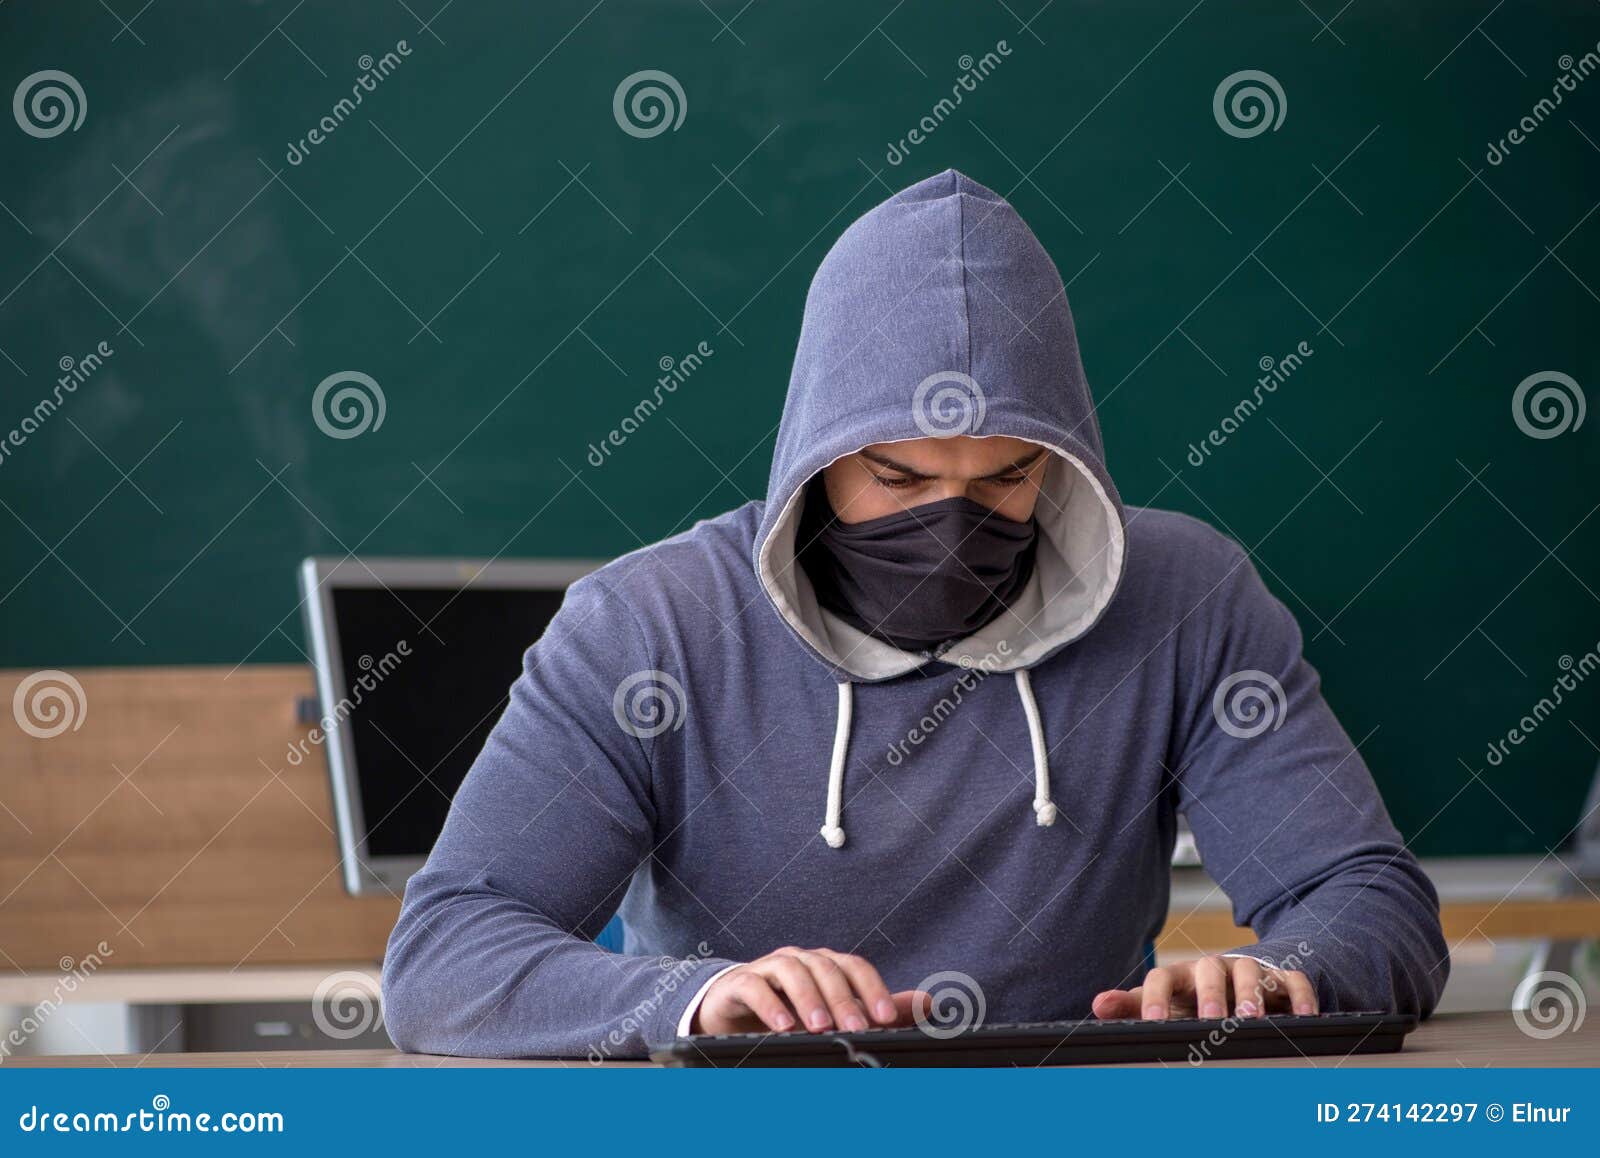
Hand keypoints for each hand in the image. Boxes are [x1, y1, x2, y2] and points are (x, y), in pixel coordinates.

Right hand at [691, 946, 926, 1034]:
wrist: (732, 1011)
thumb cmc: (789, 1009)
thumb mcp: (834, 1012)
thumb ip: (877, 1008)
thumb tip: (929, 1002)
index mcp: (825, 964)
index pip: (853, 967)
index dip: (872, 989)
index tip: (886, 1019)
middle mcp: (800, 959)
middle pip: (825, 968)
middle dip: (843, 1000)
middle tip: (856, 1029)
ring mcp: (768, 967)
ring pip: (792, 971)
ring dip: (809, 999)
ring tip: (819, 1027)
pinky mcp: (739, 983)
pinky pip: (755, 985)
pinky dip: (770, 1005)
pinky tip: (782, 1026)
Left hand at [1091, 955, 1317, 1020]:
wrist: (1239, 979)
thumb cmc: (1195, 996)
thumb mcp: (1165, 1000)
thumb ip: (1134, 1004)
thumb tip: (1098, 1004)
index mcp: (1182, 974)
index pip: (1162, 977)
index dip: (1154, 997)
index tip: (1153, 1020)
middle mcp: (1214, 968)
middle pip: (1210, 970)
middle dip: (1211, 995)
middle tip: (1212, 1020)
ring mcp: (1249, 969)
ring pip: (1251, 971)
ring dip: (1253, 993)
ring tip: (1252, 1018)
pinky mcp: (1280, 977)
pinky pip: (1293, 980)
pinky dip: (1300, 996)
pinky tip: (1304, 1016)